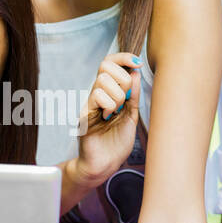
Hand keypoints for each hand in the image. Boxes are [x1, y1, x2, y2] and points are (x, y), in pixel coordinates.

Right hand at [73, 52, 142, 184]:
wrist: (105, 165)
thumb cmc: (116, 143)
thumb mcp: (131, 115)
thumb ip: (133, 95)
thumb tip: (135, 72)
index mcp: (108, 92)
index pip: (110, 63)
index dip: (123, 57)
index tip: (137, 63)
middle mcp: (97, 94)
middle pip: (105, 65)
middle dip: (123, 79)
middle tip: (126, 100)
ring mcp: (89, 103)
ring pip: (102, 80)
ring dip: (117, 96)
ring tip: (116, 112)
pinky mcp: (85, 114)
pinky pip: (96, 96)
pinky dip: (108, 105)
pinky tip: (108, 118)